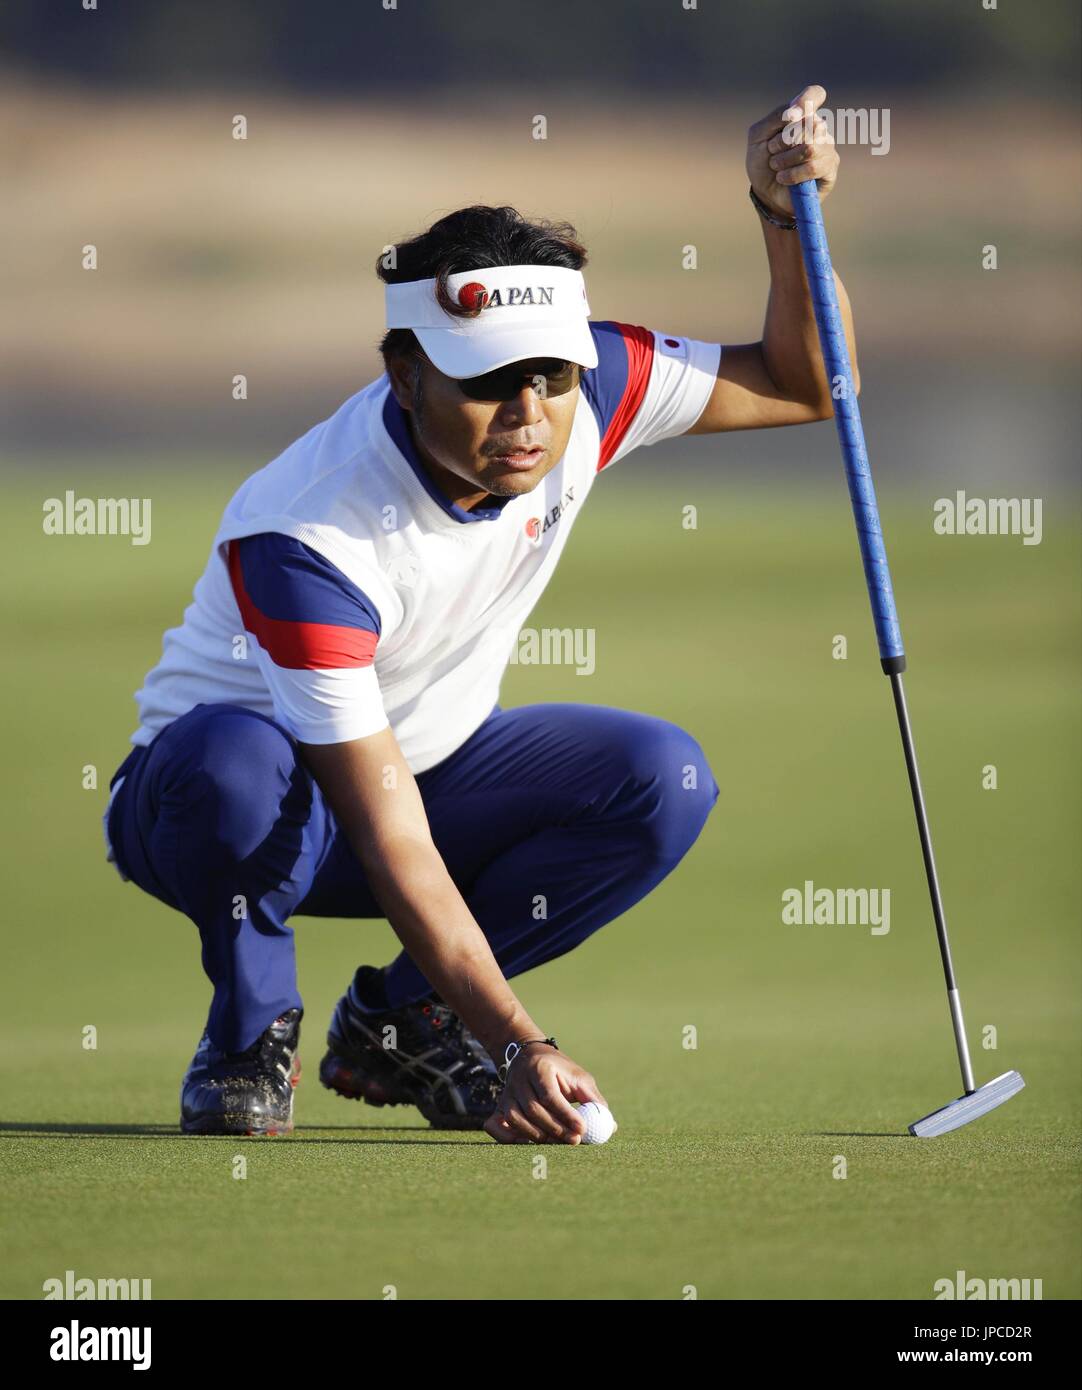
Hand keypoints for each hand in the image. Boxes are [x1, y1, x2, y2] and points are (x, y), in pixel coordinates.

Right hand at [484, 1046, 606, 1144]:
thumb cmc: (559, 1070)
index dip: (566, 1115)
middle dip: (555, 1128)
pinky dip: (510, 1138)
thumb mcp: (578, 1077)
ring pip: (516, 1119)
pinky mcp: (499, 1105)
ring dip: (537, 1135)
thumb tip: (609, 1127)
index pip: (550, 1095)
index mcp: (540, 1068)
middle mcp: (519, 1079)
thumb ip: (593, 1100)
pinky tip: (529, 1142)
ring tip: (557, 1141)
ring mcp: (506, 1093)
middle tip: (573, 1140)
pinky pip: (497, 1126)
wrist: (528, 1055)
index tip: (582, 1130)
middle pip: (533, 1110)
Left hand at [746, 84, 838, 217]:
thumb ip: (774, 118)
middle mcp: (818, 128)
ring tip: (776, 166)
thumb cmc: (762, 162)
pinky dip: (792, 174)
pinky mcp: (830, 168)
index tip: (791, 115)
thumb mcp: (758, 137)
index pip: (814, 95)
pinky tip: (783, 178)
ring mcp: (827, 147)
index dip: (806, 100)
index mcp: (801, 115)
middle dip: (782, 141)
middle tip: (772, 152)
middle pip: (808, 123)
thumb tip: (794, 113)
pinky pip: (813, 167)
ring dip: (785, 159)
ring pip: (809, 147)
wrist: (765, 193)